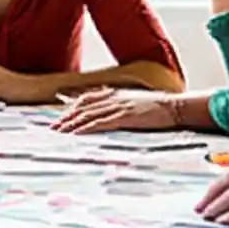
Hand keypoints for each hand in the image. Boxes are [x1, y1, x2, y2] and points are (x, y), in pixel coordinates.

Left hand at [52, 88, 175, 133]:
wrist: (175, 107)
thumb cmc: (159, 107)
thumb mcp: (136, 101)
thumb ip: (121, 104)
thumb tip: (112, 112)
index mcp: (116, 94)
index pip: (88, 99)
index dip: (72, 107)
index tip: (62, 116)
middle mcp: (114, 99)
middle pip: (84, 108)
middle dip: (67, 118)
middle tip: (54, 127)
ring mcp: (118, 107)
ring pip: (89, 115)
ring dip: (72, 124)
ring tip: (60, 132)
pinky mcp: (124, 117)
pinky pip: (101, 123)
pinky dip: (87, 127)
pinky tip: (77, 133)